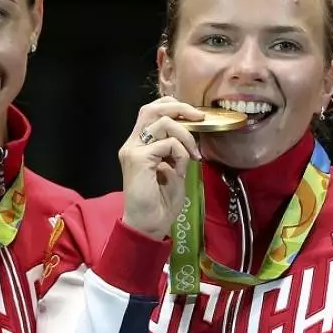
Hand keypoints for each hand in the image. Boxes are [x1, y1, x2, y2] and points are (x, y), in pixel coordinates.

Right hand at [119, 97, 203, 239]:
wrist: (148, 225)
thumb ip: (176, 150)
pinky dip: (181, 153)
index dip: (173, 106)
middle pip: (152, 108)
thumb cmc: (161, 203)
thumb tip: (191, 133)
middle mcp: (133, 143)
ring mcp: (133, 150)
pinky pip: (168, 143)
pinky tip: (181, 170)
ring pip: (163, 122)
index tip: (195, 117)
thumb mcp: (174, 169)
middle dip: (180, 107)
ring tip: (193, 155)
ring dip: (186, 136)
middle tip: (200, 118)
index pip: (152, 112)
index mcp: (139, 145)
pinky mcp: (138, 159)